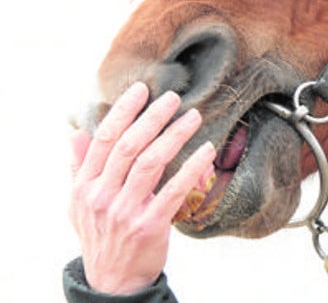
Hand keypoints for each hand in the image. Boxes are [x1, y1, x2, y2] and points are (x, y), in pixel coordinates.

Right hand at [68, 82, 215, 293]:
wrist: (112, 280)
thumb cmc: (100, 235)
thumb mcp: (79, 204)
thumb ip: (80, 168)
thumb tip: (77, 133)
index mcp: (84, 186)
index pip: (104, 139)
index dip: (123, 111)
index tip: (142, 90)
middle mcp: (102, 195)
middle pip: (129, 146)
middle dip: (152, 117)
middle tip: (172, 97)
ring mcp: (125, 211)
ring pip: (151, 162)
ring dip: (175, 135)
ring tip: (194, 117)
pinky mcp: (150, 225)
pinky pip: (174, 189)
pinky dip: (192, 167)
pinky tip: (207, 150)